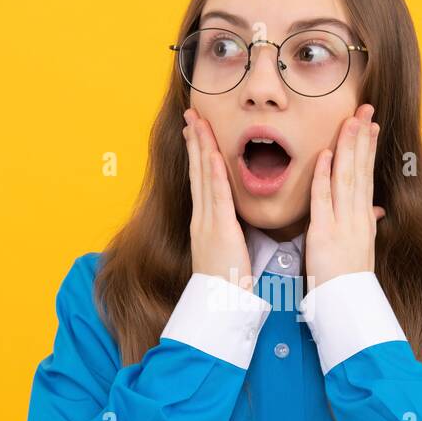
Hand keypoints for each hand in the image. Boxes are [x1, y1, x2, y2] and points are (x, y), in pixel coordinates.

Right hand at [183, 108, 253, 292]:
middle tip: (192, 116)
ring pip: (204, 177)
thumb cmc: (224, 284)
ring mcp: (207, 221)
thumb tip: (229, 225)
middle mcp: (201, 217)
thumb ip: (225, 235)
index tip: (195, 133)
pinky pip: (218, 195)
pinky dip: (216, 172)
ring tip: (198, 123)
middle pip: (198, 172)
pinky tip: (213, 153)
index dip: (197, 155)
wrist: (217, 305)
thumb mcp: (223, 252)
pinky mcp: (219, 229)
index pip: (200, 181)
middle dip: (195, 142)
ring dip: (201, 147)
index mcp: (204, 222)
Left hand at [305, 103, 384, 290]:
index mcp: (364, 220)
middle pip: (360, 170)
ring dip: (347, 148)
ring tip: (351, 121)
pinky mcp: (324, 234)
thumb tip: (376, 212)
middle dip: (362, 138)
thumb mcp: (363, 249)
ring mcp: (342, 224)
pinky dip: (323, 176)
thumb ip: (367, 226)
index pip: (367, 176)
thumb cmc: (350, 281)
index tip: (371, 125)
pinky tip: (324, 155)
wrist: (347, 307)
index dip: (368, 149)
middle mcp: (357, 218)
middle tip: (365, 109)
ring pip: (346, 179)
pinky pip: (323, 200)